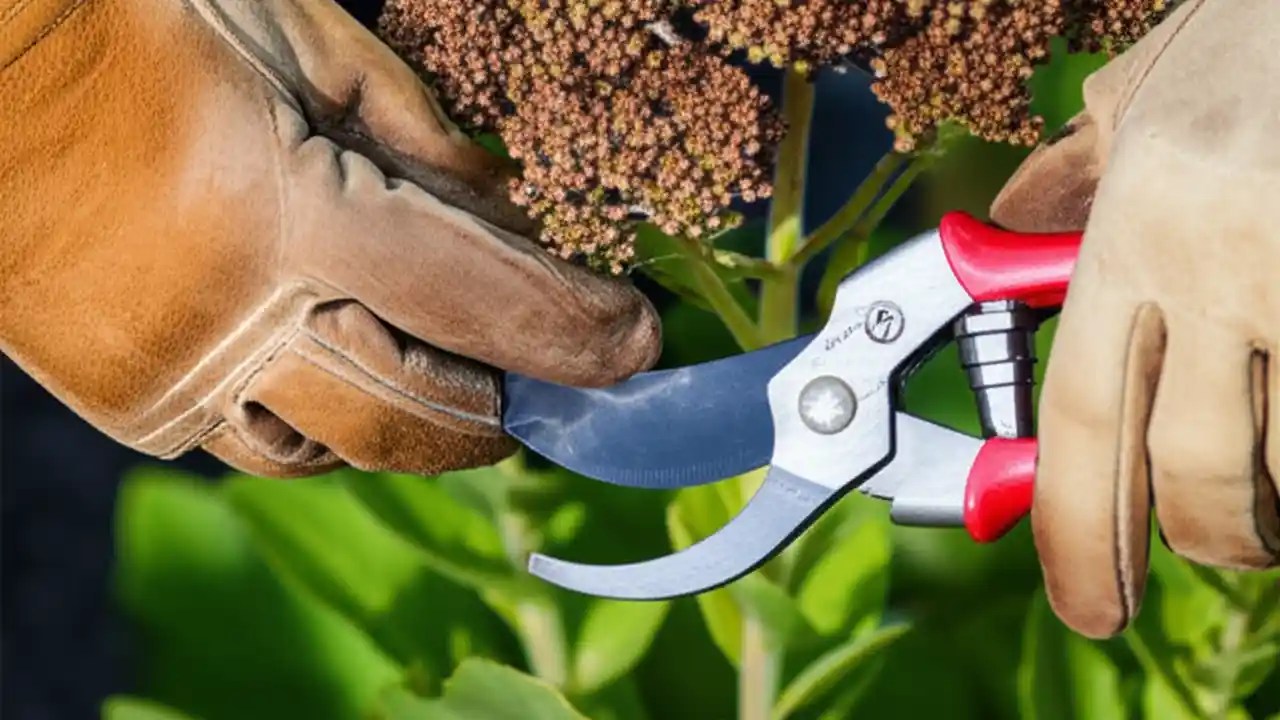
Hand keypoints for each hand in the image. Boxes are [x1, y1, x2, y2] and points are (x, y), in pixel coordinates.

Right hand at [0, 0, 658, 477]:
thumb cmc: (132, 7)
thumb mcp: (299, 37)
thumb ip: (421, 137)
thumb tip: (518, 208)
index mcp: (274, 215)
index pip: (475, 301)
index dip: (576, 329)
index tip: (638, 340)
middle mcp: (220, 324)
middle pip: (417, 415)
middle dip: (508, 403)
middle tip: (561, 372)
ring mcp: (160, 374)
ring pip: (340, 450)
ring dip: (423, 423)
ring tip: (465, 374)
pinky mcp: (121, 395)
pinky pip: (259, 442)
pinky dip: (329, 418)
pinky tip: (350, 362)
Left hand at [990, 0, 1279, 636]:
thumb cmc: (1262, 35)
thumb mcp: (1142, 97)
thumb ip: (1069, 181)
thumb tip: (1003, 236)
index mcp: (1135, 227)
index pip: (1080, 420)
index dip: (1072, 532)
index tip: (1085, 602)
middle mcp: (1220, 265)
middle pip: (1194, 470)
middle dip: (1203, 534)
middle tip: (1209, 545)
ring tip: (1271, 458)